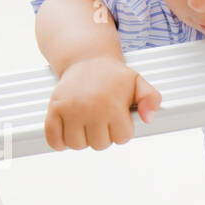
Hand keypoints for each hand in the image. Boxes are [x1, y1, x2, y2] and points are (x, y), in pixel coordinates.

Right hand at [44, 56, 161, 150]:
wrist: (86, 59)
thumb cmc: (112, 76)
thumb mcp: (138, 83)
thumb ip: (151, 99)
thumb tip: (148, 117)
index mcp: (112, 105)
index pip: (121, 138)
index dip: (122, 130)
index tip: (119, 118)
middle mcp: (90, 108)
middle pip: (99, 144)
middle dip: (104, 135)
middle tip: (103, 119)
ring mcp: (70, 109)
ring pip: (77, 145)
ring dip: (83, 138)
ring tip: (87, 124)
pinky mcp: (54, 109)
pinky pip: (53, 139)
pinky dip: (59, 142)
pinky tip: (68, 132)